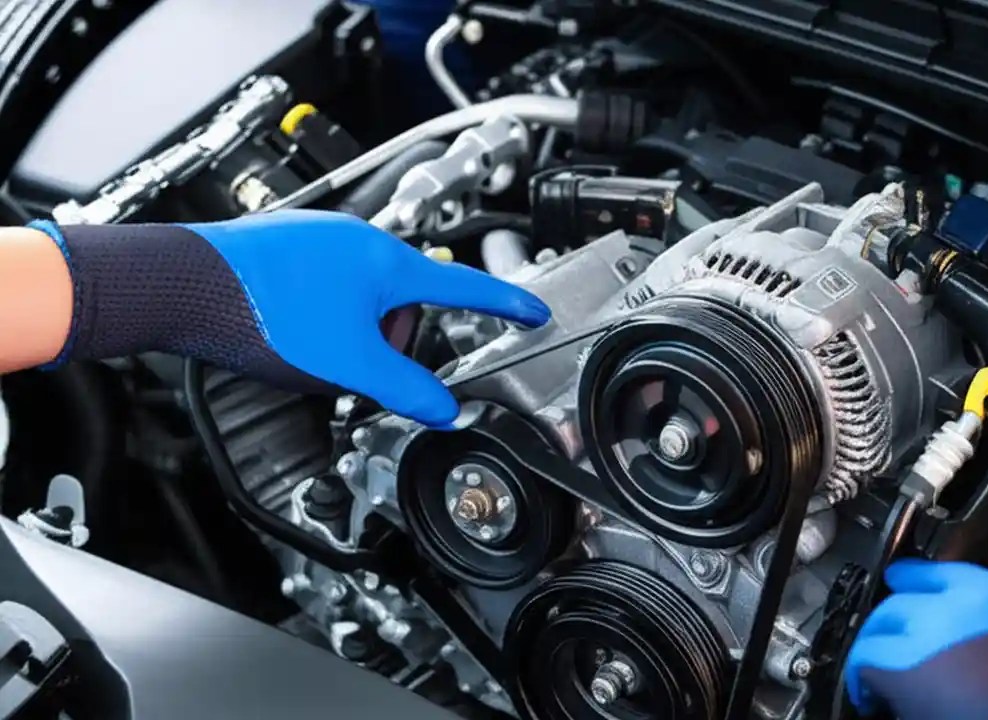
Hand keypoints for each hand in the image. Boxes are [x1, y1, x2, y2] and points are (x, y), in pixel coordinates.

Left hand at [39, 210, 549, 426]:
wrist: (182, 284)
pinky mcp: (288, 247)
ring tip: (309, 353)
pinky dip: (319, 318)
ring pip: (362, 300)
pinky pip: (326, 288)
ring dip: (349, 333)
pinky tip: (288, 334)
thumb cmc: (262, 312)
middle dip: (388, 344)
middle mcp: (360, 242)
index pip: (463, 288)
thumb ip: (404, 390)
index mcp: (388, 264)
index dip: (504, 305)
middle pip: (404, 306)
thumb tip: (442, 409)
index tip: (533, 311)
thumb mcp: (348, 365)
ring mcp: (322, 239)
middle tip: (355, 372)